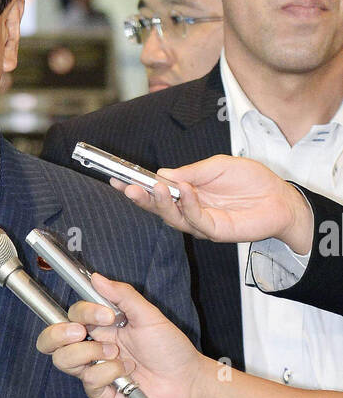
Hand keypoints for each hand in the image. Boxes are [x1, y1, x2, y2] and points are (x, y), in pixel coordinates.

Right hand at [36, 272, 210, 397]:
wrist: (186, 382)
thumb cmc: (170, 349)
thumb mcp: (149, 316)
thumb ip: (123, 296)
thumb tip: (96, 277)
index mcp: (100, 327)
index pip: (71, 315)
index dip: (81, 312)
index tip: (106, 314)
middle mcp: (92, 348)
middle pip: (51, 341)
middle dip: (58, 334)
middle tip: (81, 333)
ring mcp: (93, 371)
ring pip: (63, 360)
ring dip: (90, 353)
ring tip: (116, 354)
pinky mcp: (99, 392)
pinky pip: (89, 381)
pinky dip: (109, 373)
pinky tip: (128, 374)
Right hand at [109, 154, 312, 250]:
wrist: (280, 198)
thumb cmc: (252, 181)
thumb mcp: (218, 166)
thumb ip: (191, 171)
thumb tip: (162, 174)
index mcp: (188, 194)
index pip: (157, 192)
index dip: (138, 186)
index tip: (118, 178)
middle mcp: (190, 210)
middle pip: (158, 209)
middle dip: (141, 198)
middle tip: (127, 187)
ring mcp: (201, 223)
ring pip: (173, 217)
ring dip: (161, 202)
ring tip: (154, 187)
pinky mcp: (215, 231)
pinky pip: (196, 220)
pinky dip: (188, 205)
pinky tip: (185, 191)